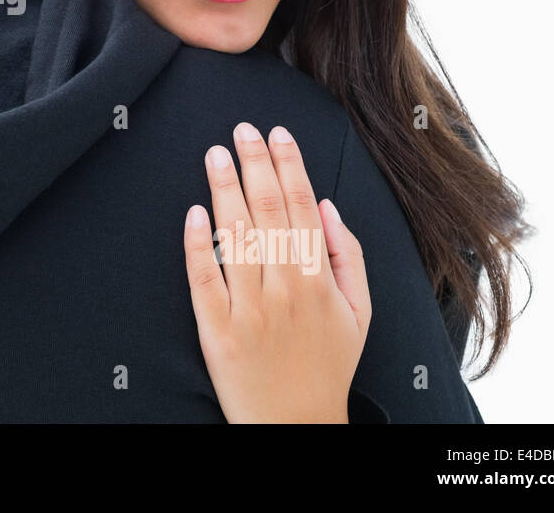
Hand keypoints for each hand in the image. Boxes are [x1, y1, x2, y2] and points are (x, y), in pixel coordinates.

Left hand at [184, 122, 370, 422]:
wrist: (295, 425)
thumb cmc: (327, 365)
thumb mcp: (359, 313)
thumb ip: (349, 256)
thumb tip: (327, 205)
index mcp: (319, 281)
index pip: (302, 208)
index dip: (288, 165)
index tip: (276, 133)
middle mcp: (284, 290)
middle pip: (268, 213)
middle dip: (255, 164)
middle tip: (241, 129)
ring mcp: (248, 309)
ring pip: (235, 238)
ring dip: (224, 191)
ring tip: (215, 154)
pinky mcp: (216, 330)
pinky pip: (204, 279)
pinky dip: (198, 245)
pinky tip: (194, 212)